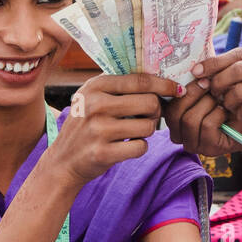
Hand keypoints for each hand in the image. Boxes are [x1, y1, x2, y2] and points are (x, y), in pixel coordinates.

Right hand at [45, 73, 179, 187]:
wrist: (63, 161)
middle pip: (150, 103)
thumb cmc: (86, 125)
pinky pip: (141, 147)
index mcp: (95, 86)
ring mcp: (98, 129)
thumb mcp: (92, 98)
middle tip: (147, 117)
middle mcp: (96, 105)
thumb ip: (119, 86)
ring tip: (132, 132)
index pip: (140, 80)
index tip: (178, 89)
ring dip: (147, 131)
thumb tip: (161, 80)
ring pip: (148, 126)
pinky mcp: (103, 153)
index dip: (164, 84)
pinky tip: (126, 146)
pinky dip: (139, 147)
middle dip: (155, 112)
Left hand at [164, 48, 241, 162]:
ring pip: (241, 91)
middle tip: (212, 92)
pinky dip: (239, 115)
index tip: (197, 71)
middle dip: (219, 81)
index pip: (241, 53)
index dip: (216, 62)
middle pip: (240, 69)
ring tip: (228, 106)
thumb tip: (203, 66)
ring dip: (227, 101)